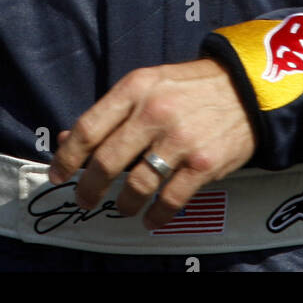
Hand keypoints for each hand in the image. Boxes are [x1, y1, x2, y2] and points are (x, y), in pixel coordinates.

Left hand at [47, 58, 256, 229]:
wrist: (244, 89)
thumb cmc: (188, 88)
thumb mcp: (145, 85)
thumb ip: (109, 112)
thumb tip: (66, 139)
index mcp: (135, 88)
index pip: (89, 128)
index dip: (68, 156)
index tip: (58, 174)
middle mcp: (154, 112)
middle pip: (108, 161)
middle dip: (89, 188)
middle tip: (83, 199)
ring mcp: (180, 139)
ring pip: (137, 186)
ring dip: (123, 204)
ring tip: (122, 207)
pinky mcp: (203, 164)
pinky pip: (170, 201)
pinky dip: (156, 216)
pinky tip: (151, 217)